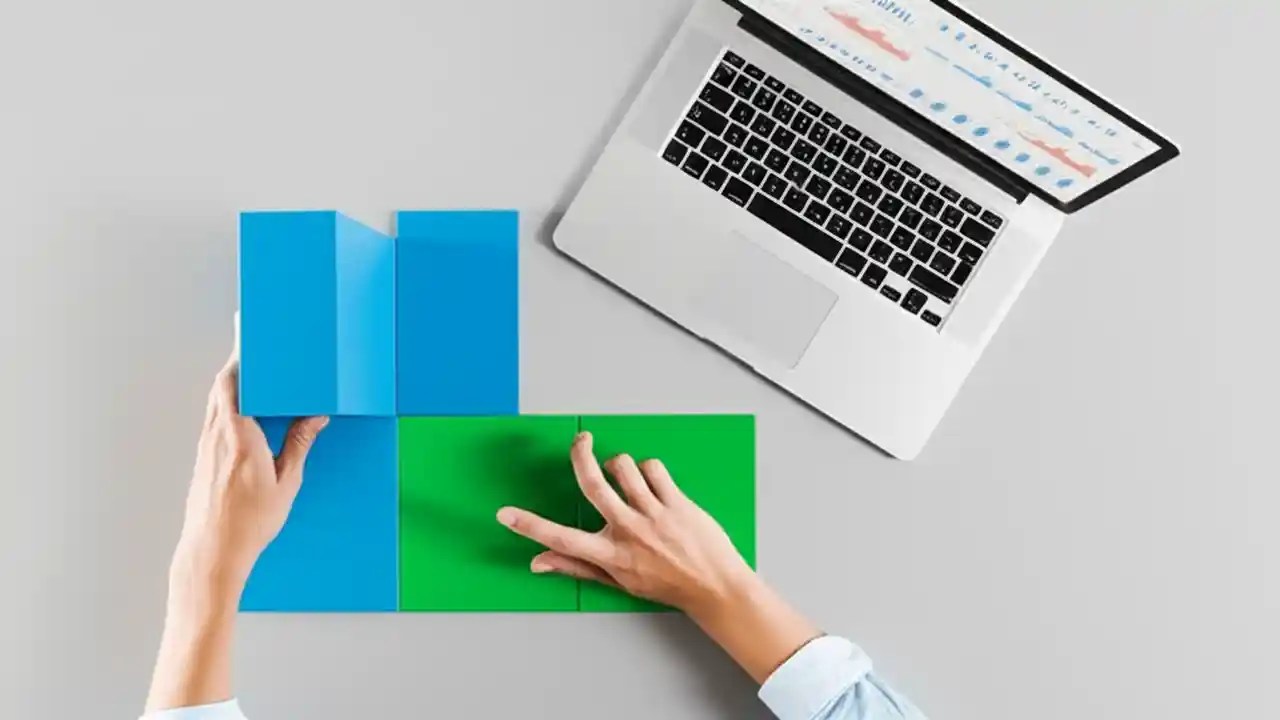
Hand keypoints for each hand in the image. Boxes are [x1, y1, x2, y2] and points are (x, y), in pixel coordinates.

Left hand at [169, 329, 327, 609]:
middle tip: (253, 345)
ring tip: (252, 374)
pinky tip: (243, 411)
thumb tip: (314, 416)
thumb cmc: (249, 523)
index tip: (247, 333)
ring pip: (216, 402)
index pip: (235, 381)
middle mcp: (216, 435)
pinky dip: (228, 405)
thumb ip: (299, 443)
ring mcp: (205, 447)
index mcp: (239, 435)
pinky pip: (215, 419)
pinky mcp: (203, 460)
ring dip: (232, 383)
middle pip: (222, 385)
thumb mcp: (286, 482)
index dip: (241, 355)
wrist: (211, 553)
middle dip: (238, 362)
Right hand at [497, 431, 820, 683]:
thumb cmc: (666, 584)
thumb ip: (576, 566)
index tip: (506, 514)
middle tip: (579, 441)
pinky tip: (650, 482)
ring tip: (624, 474)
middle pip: (594, 484)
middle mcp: (629, 532)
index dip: (530, 526)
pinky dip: (647, 468)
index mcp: (611, 555)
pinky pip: (654, 469)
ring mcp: (655, 515)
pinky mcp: (678, 502)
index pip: (561, 539)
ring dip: (618, 463)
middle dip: (580, 455)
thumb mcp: (617, 582)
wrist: (713, 585)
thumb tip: (538, 561)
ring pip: (625, 468)